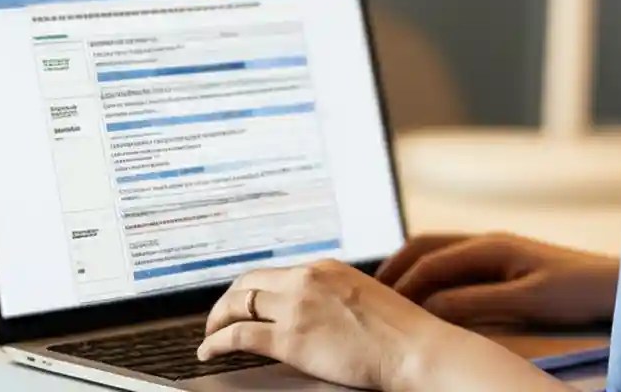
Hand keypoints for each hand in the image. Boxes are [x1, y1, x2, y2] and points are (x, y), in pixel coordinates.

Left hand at [198, 259, 449, 389]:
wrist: (411, 348)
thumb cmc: (399, 332)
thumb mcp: (364, 296)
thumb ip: (335, 297)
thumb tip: (319, 311)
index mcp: (325, 268)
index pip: (274, 273)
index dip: (251, 289)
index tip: (244, 302)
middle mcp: (306, 280)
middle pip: (247, 282)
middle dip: (227, 300)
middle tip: (219, 317)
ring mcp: (296, 307)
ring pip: (236, 305)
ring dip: (215, 321)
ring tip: (209, 336)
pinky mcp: (290, 338)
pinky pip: (238, 336)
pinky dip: (215, 342)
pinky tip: (209, 352)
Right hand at [377, 233, 619, 326]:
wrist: (618, 284)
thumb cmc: (578, 290)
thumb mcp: (526, 299)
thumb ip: (477, 302)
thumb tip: (430, 307)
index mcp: (492, 245)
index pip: (431, 261)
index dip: (402, 284)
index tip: (377, 306)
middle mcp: (489, 241)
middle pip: (426, 245)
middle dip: (394, 266)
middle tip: (367, 293)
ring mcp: (496, 251)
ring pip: (438, 252)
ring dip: (409, 269)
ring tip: (386, 295)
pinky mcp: (504, 264)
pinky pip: (455, 264)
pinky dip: (430, 276)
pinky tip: (424, 296)